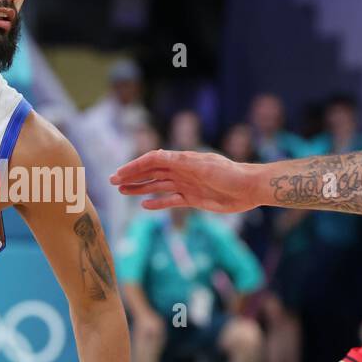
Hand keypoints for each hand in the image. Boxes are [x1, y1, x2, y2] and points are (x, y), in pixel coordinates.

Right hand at [111, 149, 259, 212]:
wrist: (249, 188)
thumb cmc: (229, 174)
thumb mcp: (203, 166)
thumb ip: (180, 163)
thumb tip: (157, 156)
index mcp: (183, 160)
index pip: (153, 160)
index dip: (135, 166)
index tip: (120, 173)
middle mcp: (182, 171)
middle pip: (151, 172)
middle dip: (132, 176)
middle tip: (112, 182)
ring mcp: (186, 185)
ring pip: (158, 186)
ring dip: (140, 188)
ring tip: (122, 191)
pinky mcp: (193, 199)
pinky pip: (170, 200)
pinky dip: (158, 203)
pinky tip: (145, 205)